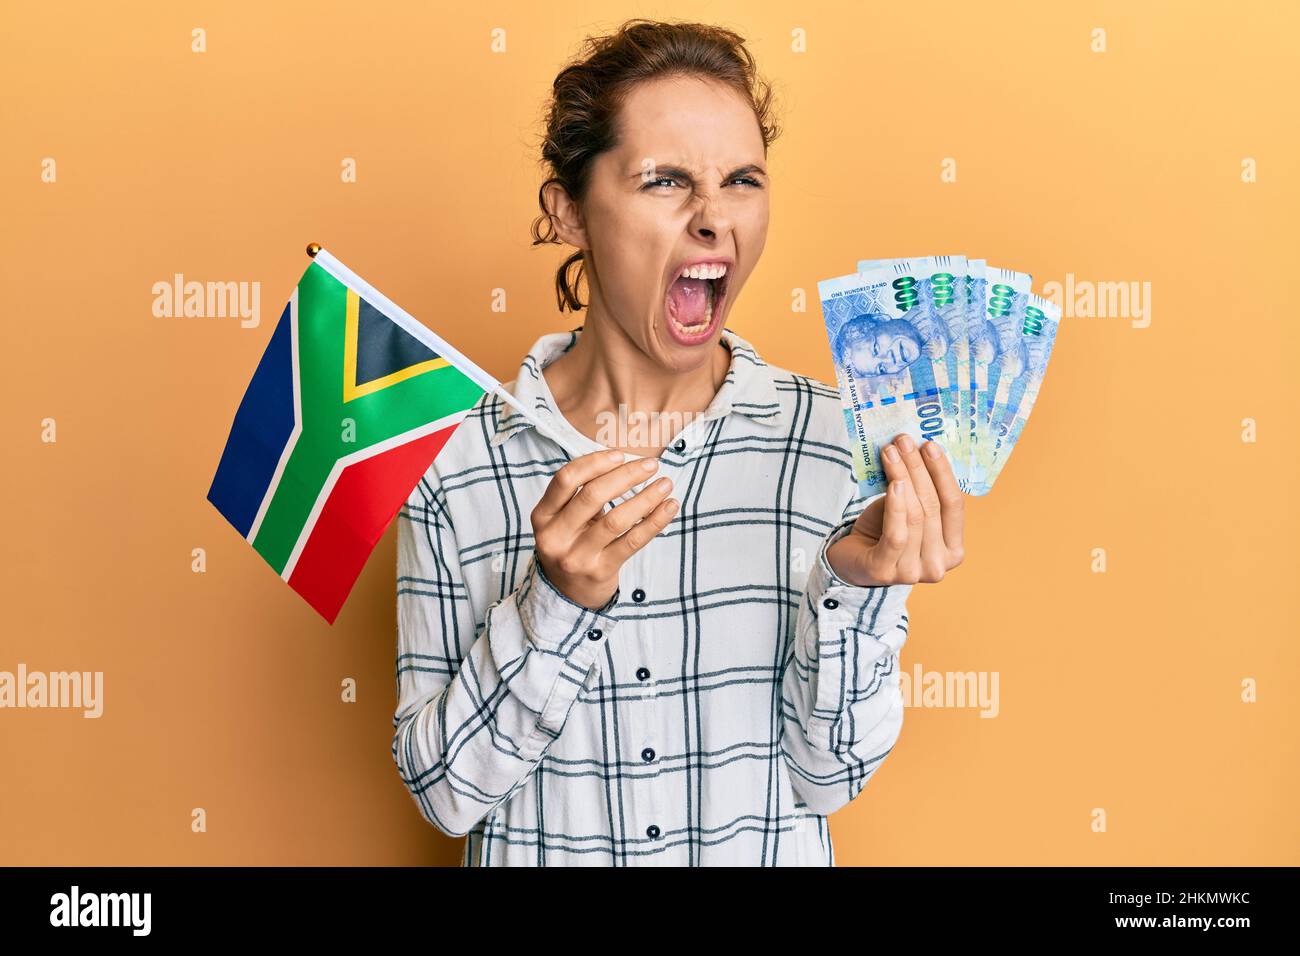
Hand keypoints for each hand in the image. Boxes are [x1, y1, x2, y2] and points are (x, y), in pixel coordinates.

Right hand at [531, 449, 677, 608]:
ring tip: (665, 484)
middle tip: (651, 465)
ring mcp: (576, 557)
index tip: (620, 454)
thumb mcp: (564, 520)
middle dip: (626, 475)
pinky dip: (654, 522)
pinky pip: (632, 542)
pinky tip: (669, 508)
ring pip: (616, 520)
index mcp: (543, 515)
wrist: (566, 595)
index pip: (566, 479)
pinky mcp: (599, 572)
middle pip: (592, 496)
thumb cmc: (571, 545)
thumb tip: (624, 463)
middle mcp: (555, 537)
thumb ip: (583, 494)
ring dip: (645, 498)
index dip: (595, 462)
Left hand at [826, 433, 964, 586]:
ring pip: (915, 517)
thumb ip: (919, 490)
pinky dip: (896, 505)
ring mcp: (913, 572)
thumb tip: (919, 449)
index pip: (954, 505)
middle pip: (932, 507)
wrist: (851, 560)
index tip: (930, 445)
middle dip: (918, 468)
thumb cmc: (884, 531)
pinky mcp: (885, 571)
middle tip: (904, 441)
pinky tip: (892, 483)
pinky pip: (896, 533)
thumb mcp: (908, 509)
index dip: (943, 473)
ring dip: (902, 477)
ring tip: (890, 452)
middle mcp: (938, 566)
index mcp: (953, 550)